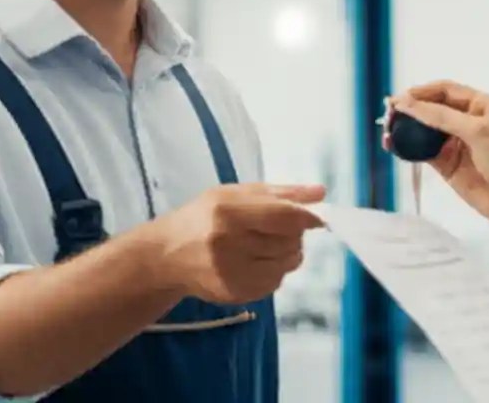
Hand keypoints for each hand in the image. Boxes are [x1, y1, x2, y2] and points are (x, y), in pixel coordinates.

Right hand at [157, 183, 325, 304]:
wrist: (167, 255)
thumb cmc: (204, 217)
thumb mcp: (236, 193)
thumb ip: (281, 193)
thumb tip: (320, 193)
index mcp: (229, 212)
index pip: (285, 217)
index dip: (308, 218)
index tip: (316, 217)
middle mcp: (229, 244)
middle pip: (290, 241)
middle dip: (295, 233)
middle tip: (280, 227)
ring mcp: (232, 273)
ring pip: (287, 263)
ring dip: (287, 252)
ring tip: (266, 243)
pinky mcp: (236, 294)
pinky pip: (276, 282)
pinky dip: (275, 270)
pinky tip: (256, 260)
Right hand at [385, 80, 488, 226]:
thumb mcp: (478, 130)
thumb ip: (441, 116)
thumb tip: (407, 103)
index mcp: (482, 105)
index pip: (446, 90)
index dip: (422, 92)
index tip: (399, 98)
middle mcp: (468, 121)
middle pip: (432, 108)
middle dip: (410, 109)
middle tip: (388, 114)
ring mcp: (457, 144)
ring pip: (425, 131)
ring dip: (406, 129)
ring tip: (387, 131)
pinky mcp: (448, 166)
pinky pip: (424, 152)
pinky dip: (408, 148)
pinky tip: (393, 147)